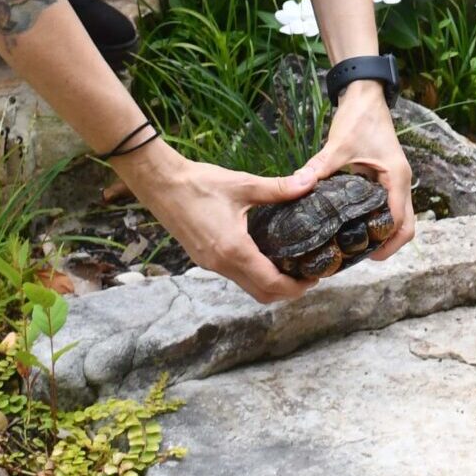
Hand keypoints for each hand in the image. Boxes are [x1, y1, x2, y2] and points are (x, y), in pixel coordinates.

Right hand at [109, 148, 317, 303]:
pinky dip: (254, 275)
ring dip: (270, 285)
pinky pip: (235, 277)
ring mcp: (211, 265)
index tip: (315, 278)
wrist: (160, 184)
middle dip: (287, 292)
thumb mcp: (243, 185)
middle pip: (261, 294)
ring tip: (291, 266)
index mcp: (234, 250)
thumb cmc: (199, 183)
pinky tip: (266, 256)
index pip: (271, 283)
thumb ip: (279, 189)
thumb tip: (309, 182)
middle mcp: (221, 264)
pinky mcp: (204, 260)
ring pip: (247, 287)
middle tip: (307, 276)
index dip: (296, 287)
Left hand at [292, 81, 415, 260]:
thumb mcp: (339, 144)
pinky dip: (379, 219)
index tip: (367, 255)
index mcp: (396, 178)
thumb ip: (320, 167)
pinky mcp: (387, 178)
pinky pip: (389, 206)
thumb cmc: (359, 117)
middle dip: (389, 244)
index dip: (387, 242)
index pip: (399, 220)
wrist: (366, 94)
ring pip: (399, 217)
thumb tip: (298, 184)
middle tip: (362, 256)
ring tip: (357, 245)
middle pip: (406, 225)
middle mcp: (401, 182)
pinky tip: (355, 225)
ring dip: (385, 233)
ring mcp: (396, 180)